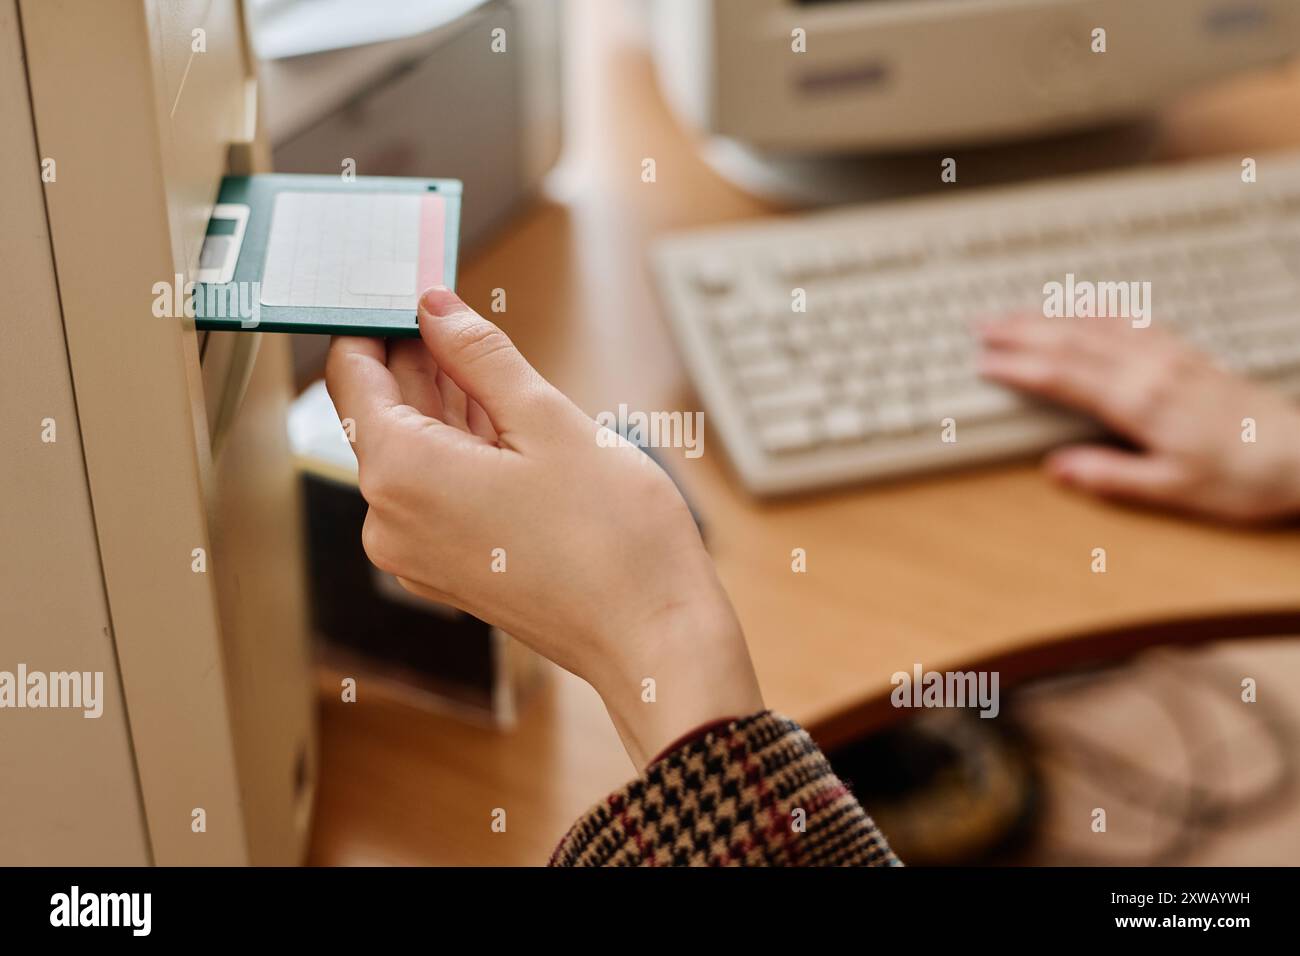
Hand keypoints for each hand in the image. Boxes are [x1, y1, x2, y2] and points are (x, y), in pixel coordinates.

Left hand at [325, 288, 762, 766]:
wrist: (653, 638)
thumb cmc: (613, 537)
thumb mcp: (547, 420)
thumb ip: (480, 356)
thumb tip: (435, 308)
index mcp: (400, 472)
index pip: (352, 373)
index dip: (377, 322)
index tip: (408, 287)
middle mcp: (389, 518)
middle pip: (381, 413)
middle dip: (418, 360)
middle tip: (459, 312)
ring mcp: (415, 552)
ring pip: (411, 452)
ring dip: (444, 404)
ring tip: (492, 367)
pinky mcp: (447, 571)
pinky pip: (432, 492)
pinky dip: (458, 451)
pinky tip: (501, 424)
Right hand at [978, 315, 1299, 522]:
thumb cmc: (1242, 477)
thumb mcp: (1172, 490)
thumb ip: (1111, 476)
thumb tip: (1057, 469)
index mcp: (1139, 403)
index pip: (1062, 377)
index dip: (1018, 367)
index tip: (984, 362)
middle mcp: (1150, 369)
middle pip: (1070, 341)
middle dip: (1020, 331)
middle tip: (979, 326)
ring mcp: (1168, 354)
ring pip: (1095, 324)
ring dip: (1049, 316)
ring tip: (1011, 313)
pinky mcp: (1184, 351)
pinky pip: (1128, 318)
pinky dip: (1094, 309)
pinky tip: (1079, 306)